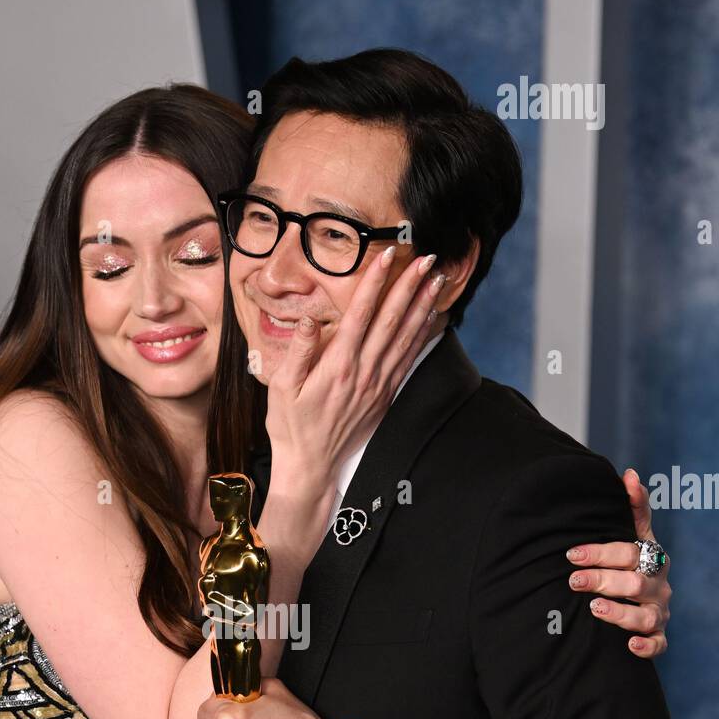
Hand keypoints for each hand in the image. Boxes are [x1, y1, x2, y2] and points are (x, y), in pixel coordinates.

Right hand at [265, 247, 446, 490]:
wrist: (311, 464)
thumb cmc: (290, 424)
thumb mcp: (281, 388)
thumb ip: (298, 351)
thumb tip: (310, 319)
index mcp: (337, 366)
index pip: (361, 314)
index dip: (376, 281)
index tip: (388, 254)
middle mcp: (363, 373)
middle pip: (391, 320)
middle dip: (409, 286)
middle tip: (426, 258)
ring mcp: (378, 385)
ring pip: (406, 338)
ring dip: (422, 306)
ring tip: (436, 280)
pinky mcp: (385, 396)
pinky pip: (408, 360)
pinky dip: (422, 336)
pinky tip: (431, 318)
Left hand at [566, 468, 670, 657]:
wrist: (633, 595)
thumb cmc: (626, 559)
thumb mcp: (630, 532)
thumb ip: (633, 506)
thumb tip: (629, 474)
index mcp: (649, 555)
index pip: (628, 551)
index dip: (601, 552)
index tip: (572, 554)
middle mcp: (657, 583)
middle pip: (635, 582)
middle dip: (602, 579)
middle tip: (573, 580)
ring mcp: (658, 610)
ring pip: (646, 615)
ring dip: (620, 612)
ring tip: (594, 608)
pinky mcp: (657, 635)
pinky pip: (658, 644)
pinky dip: (646, 645)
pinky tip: (629, 644)